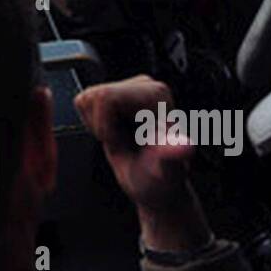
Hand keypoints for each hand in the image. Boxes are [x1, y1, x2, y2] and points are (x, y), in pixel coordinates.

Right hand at [75, 75, 210, 251]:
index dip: (105, 127)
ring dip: (98, 125)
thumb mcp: (165, 171)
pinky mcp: (115, 94)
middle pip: (93, 96)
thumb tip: (185, 147)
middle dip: (101, 126)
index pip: (104, 97)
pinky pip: (85, 103)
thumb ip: (172, 156)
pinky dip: (94, 123)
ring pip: (87, 98)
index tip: (125, 143)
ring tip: (121, 139)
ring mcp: (129, 88)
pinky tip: (116, 133)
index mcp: (156, 95)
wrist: (156, 185)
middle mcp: (145, 85)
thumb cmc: (160, 179)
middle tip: (123, 142)